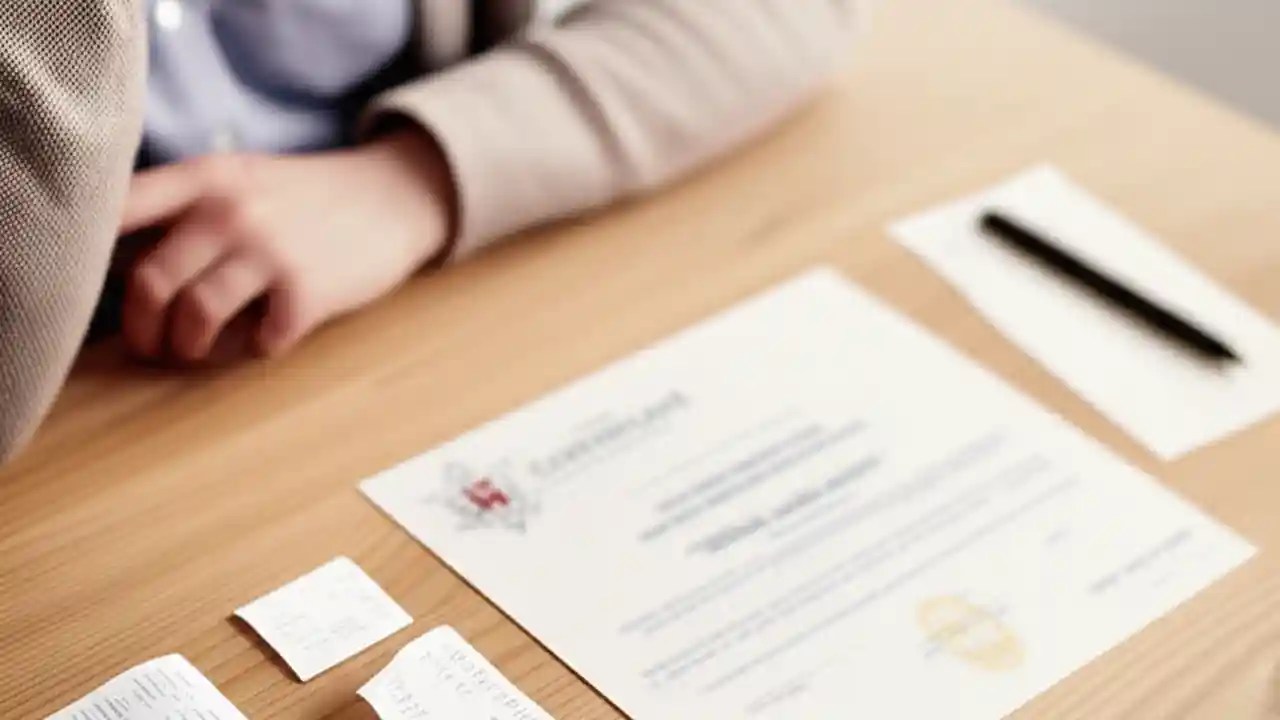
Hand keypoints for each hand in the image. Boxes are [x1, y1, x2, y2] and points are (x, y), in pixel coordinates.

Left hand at [120, 130, 454, 362]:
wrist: (392, 199)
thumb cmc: (305, 200)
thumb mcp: (241, 179)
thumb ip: (184, 208)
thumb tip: (120, 266)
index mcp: (206, 177)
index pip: (121, 207)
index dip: (90, 251)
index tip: (95, 283)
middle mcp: (232, 209)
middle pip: (149, 281)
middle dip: (140, 327)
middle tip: (148, 344)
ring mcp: (271, 250)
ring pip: (193, 316)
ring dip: (186, 347)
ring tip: (194, 350)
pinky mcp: (308, 291)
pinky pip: (257, 341)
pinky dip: (254, 350)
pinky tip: (265, 336)